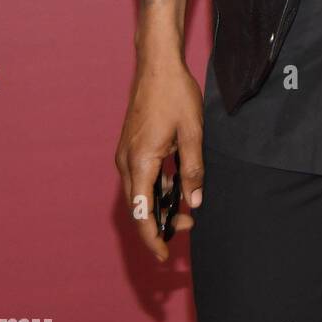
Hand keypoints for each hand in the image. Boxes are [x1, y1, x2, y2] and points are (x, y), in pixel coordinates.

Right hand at [115, 57, 204, 261]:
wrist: (157, 66)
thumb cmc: (175, 94)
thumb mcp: (192, 132)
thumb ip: (193, 169)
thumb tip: (195, 202)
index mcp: (140, 161)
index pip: (142, 212)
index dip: (153, 237)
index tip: (164, 255)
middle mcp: (127, 162)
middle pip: (139, 206)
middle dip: (161, 222)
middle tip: (189, 225)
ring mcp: (126, 154)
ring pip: (140, 192)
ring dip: (159, 204)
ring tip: (186, 209)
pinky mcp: (131, 147)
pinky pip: (141, 177)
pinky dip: (156, 187)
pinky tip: (176, 186)